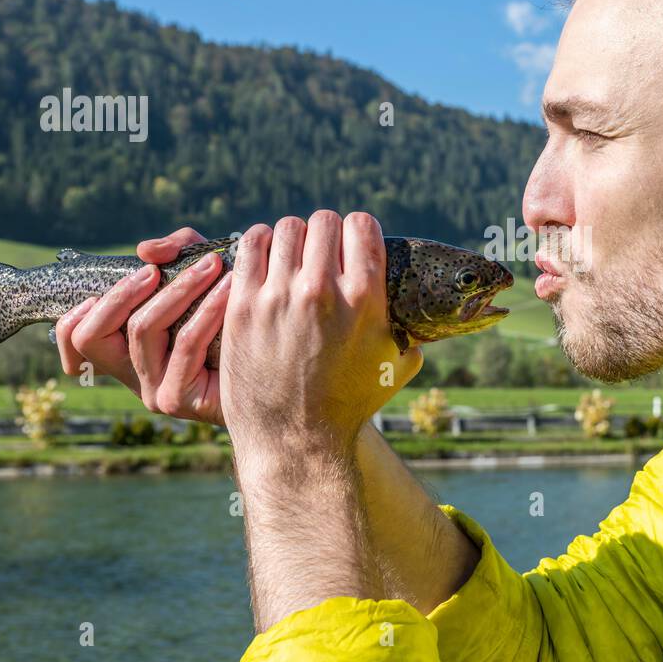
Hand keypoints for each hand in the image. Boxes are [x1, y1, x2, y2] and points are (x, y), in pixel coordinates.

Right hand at [53, 227, 229, 423]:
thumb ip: (176, 254)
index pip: (77, 341)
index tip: (105, 288)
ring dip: (176, 290)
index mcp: (129, 353)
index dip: (73, 316)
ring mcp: (154, 393)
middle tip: (156, 268)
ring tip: (212, 265)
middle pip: (93, 336)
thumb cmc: (238, 317)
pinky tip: (232, 290)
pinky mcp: (182, 400)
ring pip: (142, 331)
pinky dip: (206, 310)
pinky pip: (185, 345)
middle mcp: (134, 376)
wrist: (285, 365)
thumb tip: (145, 250)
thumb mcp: (202, 275)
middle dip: (123, 293)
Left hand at [219, 211, 421, 467]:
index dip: (359, 233)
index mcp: (365, 298)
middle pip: (323, 221)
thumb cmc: (351, 404)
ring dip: (292, 239)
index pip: (361, 224)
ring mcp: (278, 297)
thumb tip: (419, 305)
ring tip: (292, 257)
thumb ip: (408, 326)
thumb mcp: (397, 364)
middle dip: (326, 235)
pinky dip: (260, 246)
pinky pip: (250, 245)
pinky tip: (265, 260)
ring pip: (286, 228)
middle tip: (322, 254)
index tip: (352, 247)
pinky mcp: (243, 306)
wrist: (297, 440)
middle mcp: (322, 290)